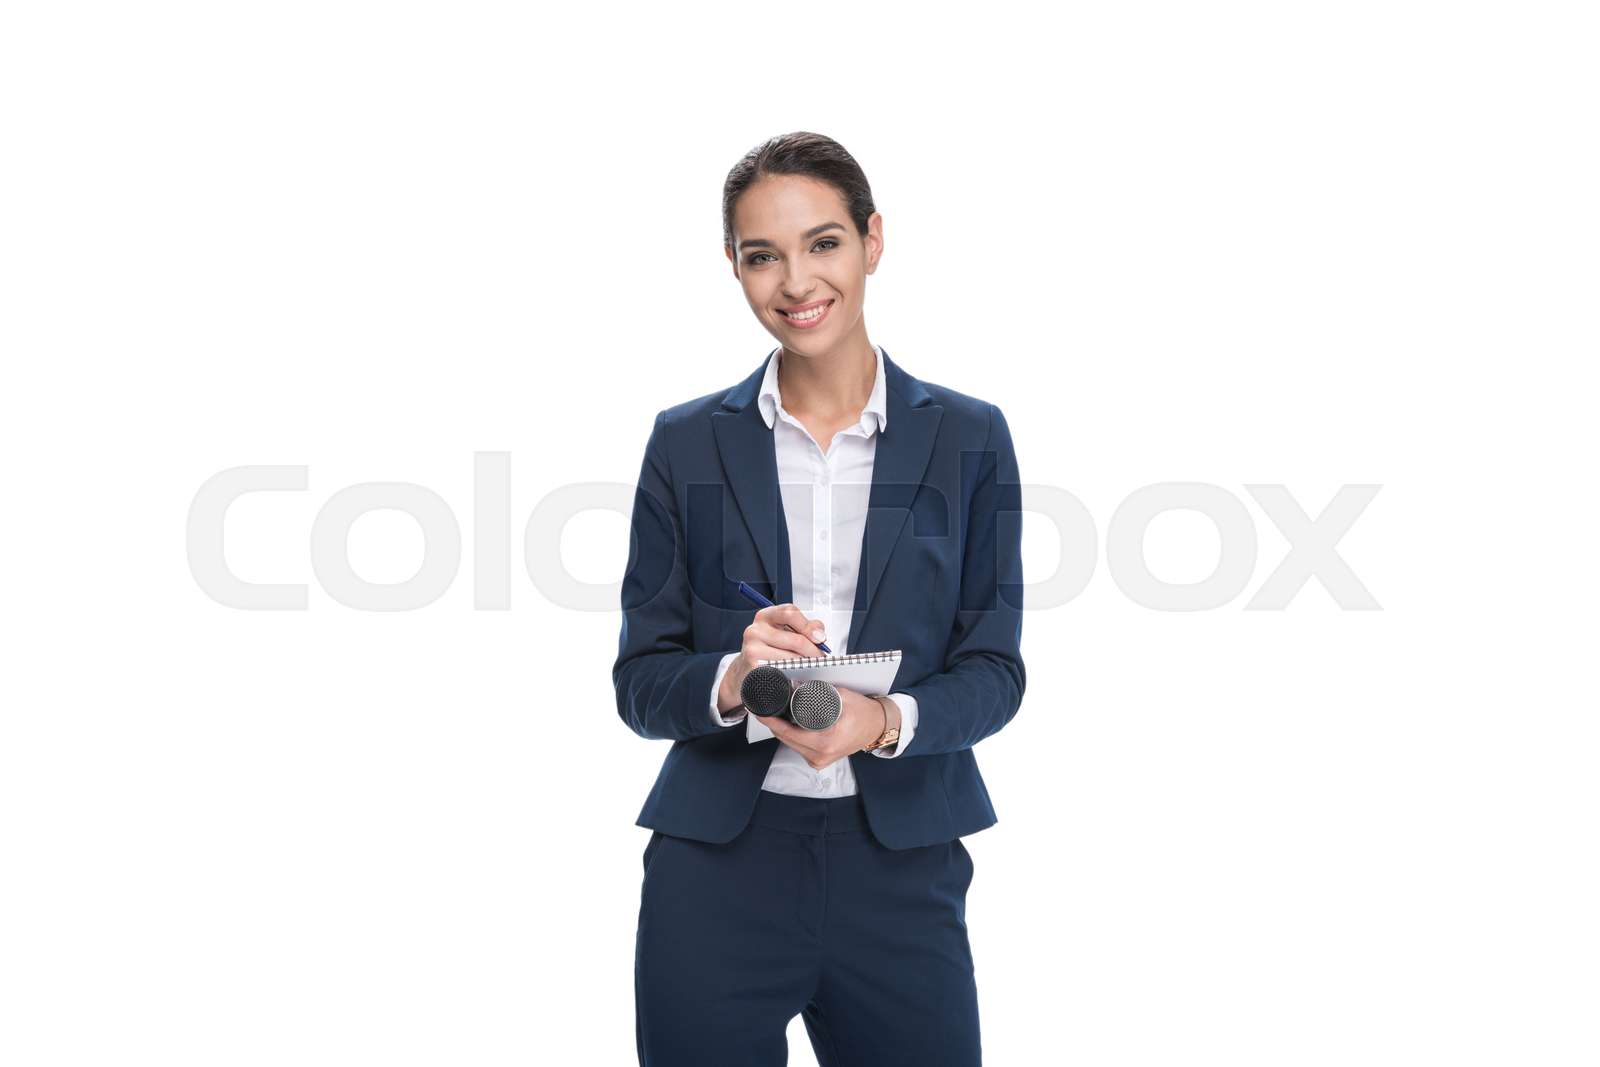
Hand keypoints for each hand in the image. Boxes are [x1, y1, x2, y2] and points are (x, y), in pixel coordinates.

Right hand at [715, 602, 828, 715]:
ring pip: (792, 659)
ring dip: (805, 666)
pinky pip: (783, 673)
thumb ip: (805, 628)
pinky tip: (796, 677)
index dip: (809, 626)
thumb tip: (819, 635)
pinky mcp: (753, 668)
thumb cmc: (769, 650)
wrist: (744, 672)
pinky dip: (794, 676)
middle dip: (813, 652)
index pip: (790, 613)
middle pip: (796, 640)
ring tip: (809, 669)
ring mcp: (752, 649)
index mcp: (765, 616)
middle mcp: (755, 630)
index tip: (820, 639)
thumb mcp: (784, 632)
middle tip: (820, 660)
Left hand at [759, 686, 886, 768]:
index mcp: (825, 742)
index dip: (770, 721)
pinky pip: (798, 747)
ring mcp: (819, 760)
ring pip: (790, 743)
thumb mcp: (842, 696)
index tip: (758, 710)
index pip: (788, 732)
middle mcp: (820, 756)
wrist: (878, 726)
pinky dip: (791, 734)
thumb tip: (795, 683)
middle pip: (785, 738)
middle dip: (773, 722)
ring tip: (772, 711)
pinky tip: (786, 722)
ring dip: (781, 729)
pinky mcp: (819, 760)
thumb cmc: (864, 712)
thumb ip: (819, 691)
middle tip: (761, 706)